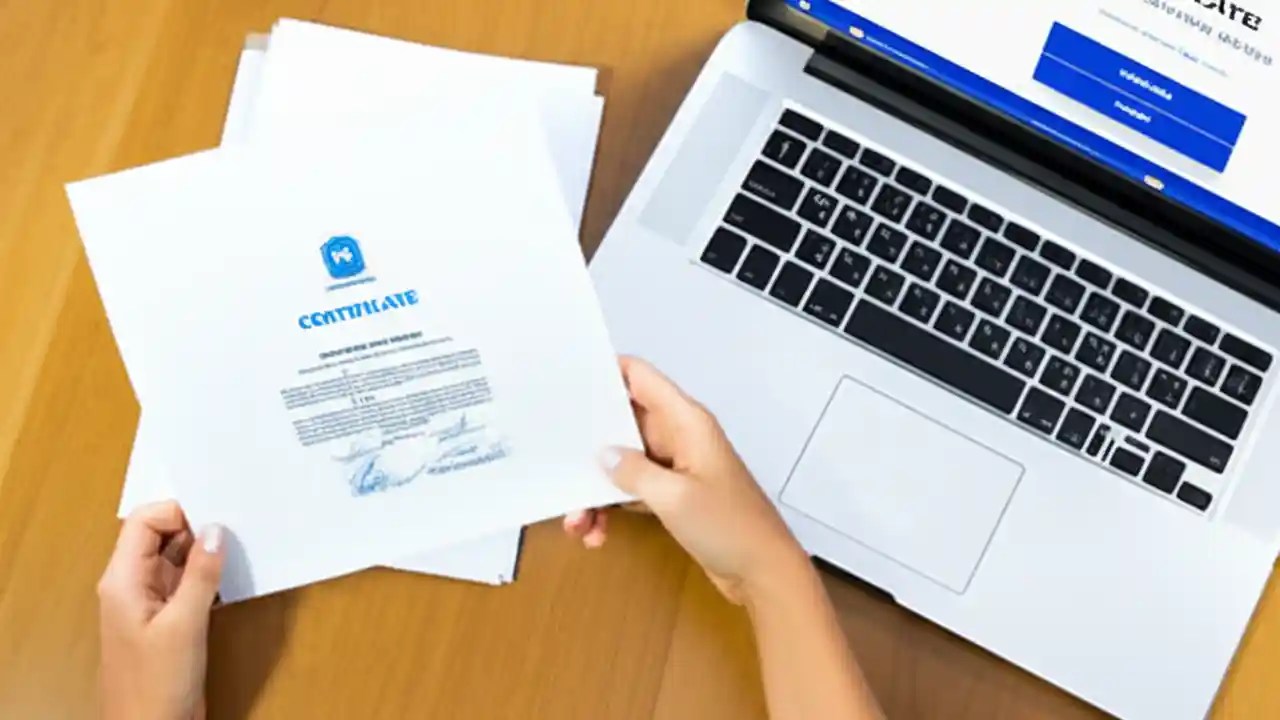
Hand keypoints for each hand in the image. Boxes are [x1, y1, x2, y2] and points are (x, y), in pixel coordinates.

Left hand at [98, 501, 223, 719]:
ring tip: (242, 546)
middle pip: (160, 536)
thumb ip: (201, 574)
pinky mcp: (168, 619)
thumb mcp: (184, 625)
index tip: (218, 515)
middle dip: (197, 527)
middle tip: (238, 526)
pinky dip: (209, 575)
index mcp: (123, 580)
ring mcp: (150, 602)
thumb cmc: (158, 682)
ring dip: (206, 553)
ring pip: (176, 559)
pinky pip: (186, 582)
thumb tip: (216, 529)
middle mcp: (132, 584)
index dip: (178, 512)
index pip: (144, 522)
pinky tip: (234, 576)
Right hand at [564, 357, 807, 603]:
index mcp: (686, 422)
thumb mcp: (674, 497)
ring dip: (596, 488)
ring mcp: (675, 467)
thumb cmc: (730, 527)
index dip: (606, 372)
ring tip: (577, 521)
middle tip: (557, 463)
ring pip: (622, 463)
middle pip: (622, 422)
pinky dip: (611, 507)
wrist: (762, 572)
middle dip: (590, 446)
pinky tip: (597, 532)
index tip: (569, 380)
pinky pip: (631, 490)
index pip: (641, 377)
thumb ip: (633, 471)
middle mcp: (679, 437)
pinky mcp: (672, 495)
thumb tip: (603, 454)